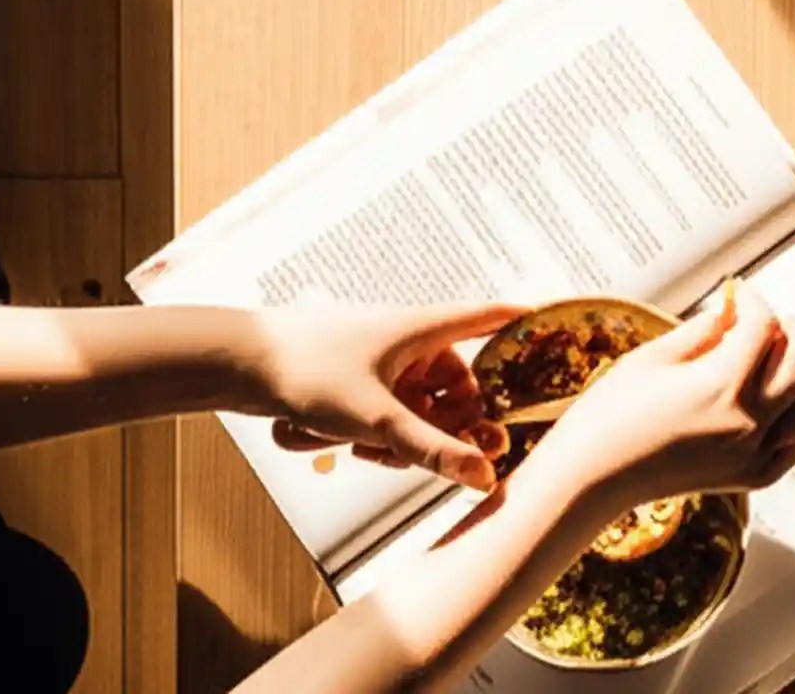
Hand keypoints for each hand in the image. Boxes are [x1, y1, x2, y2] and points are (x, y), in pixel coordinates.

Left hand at [251, 302, 525, 489]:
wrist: (237, 364)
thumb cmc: (307, 372)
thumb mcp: (376, 420)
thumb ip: (433, 451)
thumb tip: (485, 477)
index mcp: (422, 329)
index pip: (489, 318)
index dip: (525, 323)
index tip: (556, 325)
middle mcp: (409, 342)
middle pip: (459, 384)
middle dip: (454, 423)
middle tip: (455, 458)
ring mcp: (385, 363)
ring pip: (425, 405)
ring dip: (413, 436)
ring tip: (377, 454)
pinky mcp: (361, 381)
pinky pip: (395, 412)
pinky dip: (386, 434)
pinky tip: (356, 448)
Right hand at [529, 282, 794, 506]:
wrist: (591, 478)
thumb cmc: (610, 416)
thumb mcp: (652, 358)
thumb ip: (701, 331)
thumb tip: (731, 310)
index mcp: (720, 385)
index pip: (763, 326)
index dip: (753, 301)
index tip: (738, 295)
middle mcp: (747, 421)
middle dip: (790, 329)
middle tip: (767, 322)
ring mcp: (752, 453)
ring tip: (765, 365)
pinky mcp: (750, 478)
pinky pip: (794, 444)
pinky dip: (792, 420)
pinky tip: (769, 407)